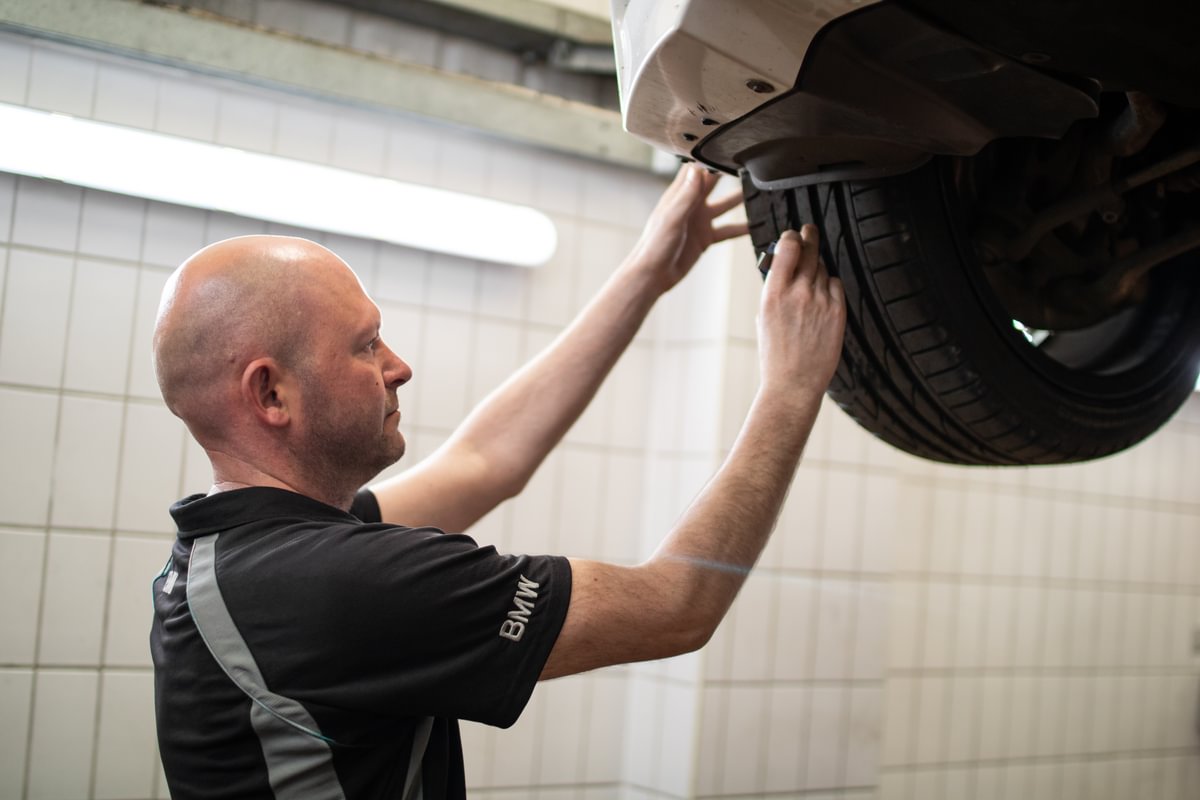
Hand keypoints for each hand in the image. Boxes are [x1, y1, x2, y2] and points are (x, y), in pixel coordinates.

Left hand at [626, 164, 748, 292]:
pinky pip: (728, 229)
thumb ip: (686, 195)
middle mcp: (692, 204)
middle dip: (730, 171)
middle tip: (750, 160)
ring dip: (740, 198)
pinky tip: (757, 226)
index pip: (698, 167)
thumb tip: (698, 169)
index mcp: (681, 194)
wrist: (654, 274)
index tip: (729, 144)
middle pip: (714, 182)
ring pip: (725, 205)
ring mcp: (700, 220)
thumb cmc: (655, 245)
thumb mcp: (672, 217)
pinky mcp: (706, 237)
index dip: (711, 155)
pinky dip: (742, 228)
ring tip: (760, 188)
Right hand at [758, 225, 845, 394]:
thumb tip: (784, 267)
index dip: (791, 237)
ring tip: (810, 278)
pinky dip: (830, 285)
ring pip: (823, 267)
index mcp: (773, 293)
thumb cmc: (774, 353)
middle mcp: (798, 292)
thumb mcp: (763, 316)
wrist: (793, 383)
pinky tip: (822, 295)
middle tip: (809, 231)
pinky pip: (836, 285)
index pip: (787, 247)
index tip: (792, 235)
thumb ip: (774, 289)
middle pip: (810, 250)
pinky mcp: (837, 311)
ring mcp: (820, 301)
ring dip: (817, 267)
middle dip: (809, 236)